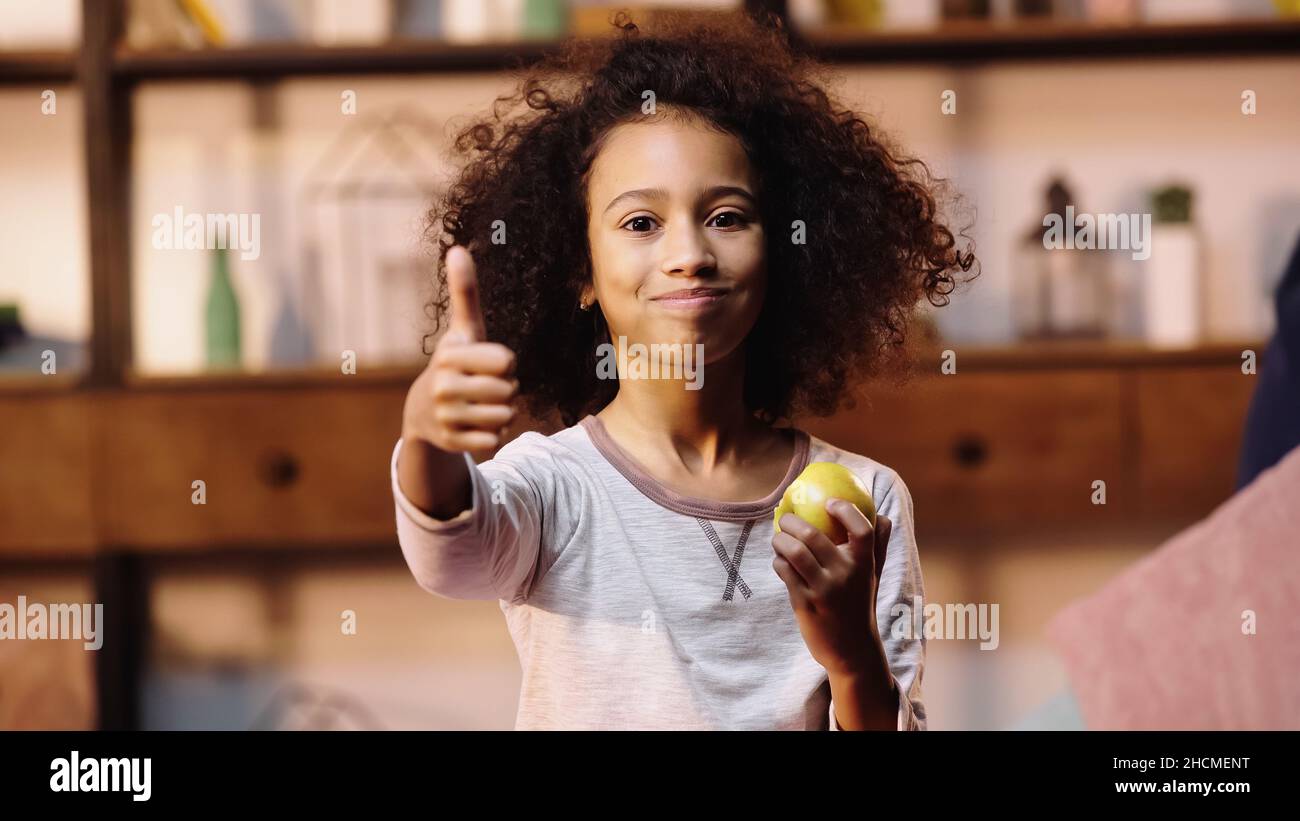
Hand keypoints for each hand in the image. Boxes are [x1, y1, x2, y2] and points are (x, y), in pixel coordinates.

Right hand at [402, 245, 517, 453]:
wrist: (423, 411)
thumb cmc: (455, 362)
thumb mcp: (462, 329)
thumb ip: (465, 292)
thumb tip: (457, 248)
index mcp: (449, 356)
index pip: (506, 362)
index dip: (504, 364)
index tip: (486, 363)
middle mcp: (443, 387)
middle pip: (508, 391)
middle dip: (506, 390)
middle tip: (485, 387)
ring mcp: (446, 417)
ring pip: (505, 416)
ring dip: (503, 412)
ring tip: (482, 404)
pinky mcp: (453, 443)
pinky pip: (495, 439)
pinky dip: (493, 433)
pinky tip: (475, 424)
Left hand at [771, 500, 892, 676]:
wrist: (851, 650)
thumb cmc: (860, 604)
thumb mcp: (874, 575)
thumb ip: (879, 544)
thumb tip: (881, 514)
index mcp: (865, 564)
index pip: (862, 530)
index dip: (846, 510)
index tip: (829, 502)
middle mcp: (846, 575)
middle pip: (812, 535)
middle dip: (791, 522)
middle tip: (785, 519)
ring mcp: (824, 590)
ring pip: (794, 552)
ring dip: (780, 540)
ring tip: (778, 539)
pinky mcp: (804, 604)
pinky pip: (785, 572)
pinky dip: (778, 561)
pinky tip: (780, 561)